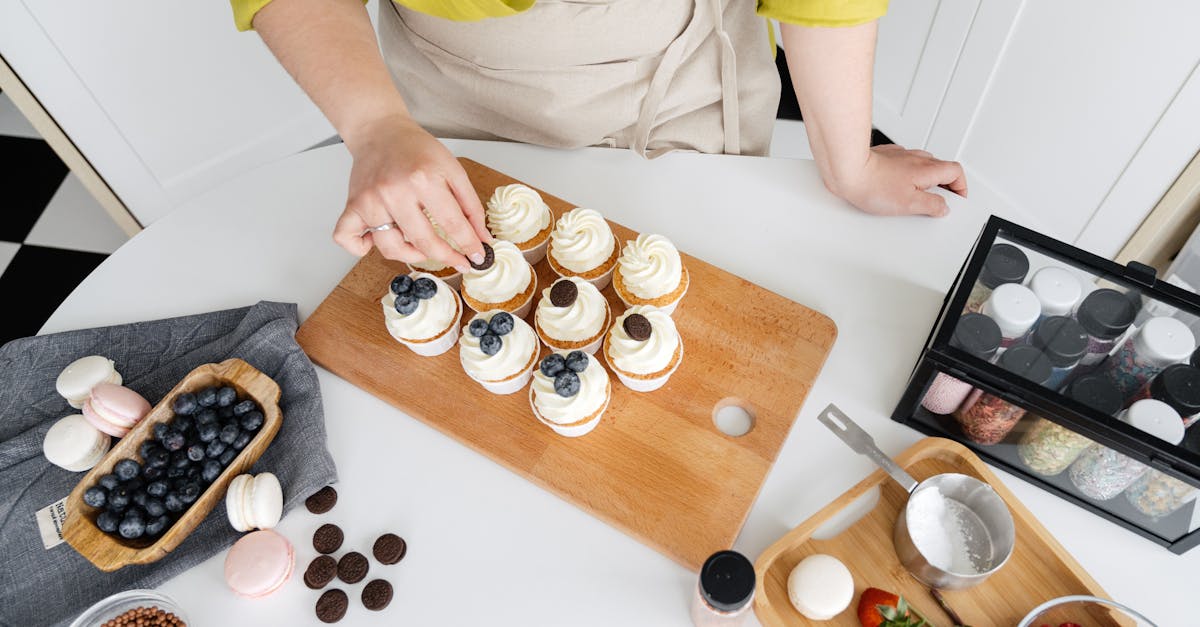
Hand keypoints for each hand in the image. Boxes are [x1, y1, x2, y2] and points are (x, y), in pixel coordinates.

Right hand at [333, 114, 490, 269]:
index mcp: (423, 179)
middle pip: (423, 242)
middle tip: (458, 260)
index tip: (476, 257)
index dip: (469, 245)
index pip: (452, 224)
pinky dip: (361, 248)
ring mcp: (370, 200)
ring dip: (411, 256)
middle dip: (447, 257)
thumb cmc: (416, 149)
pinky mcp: (352, 205)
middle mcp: (393, 191)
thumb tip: (482, 238)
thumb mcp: (452, 170)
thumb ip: (470, 205)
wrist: (380, 131)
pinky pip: (348, 239)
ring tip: (423, 249)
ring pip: (390, 248)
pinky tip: (376, 242)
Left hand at [832, 144, 967, 217]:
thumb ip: (932, 205)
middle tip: (935, 202)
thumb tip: (943, 207)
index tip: (957, 200)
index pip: (956, 172)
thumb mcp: (910, 203)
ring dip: (923, 181)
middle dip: (942, 186)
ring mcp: (901, 156)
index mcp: (928, 168)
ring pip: (921, 167)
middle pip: (941, 169)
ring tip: (913, 198)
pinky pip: (903, 166)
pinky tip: (895, 189)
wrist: (847, 171)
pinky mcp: (886, 158)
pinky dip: (905, 177)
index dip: (961, 187)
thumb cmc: (873, 185)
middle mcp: (917, 158)